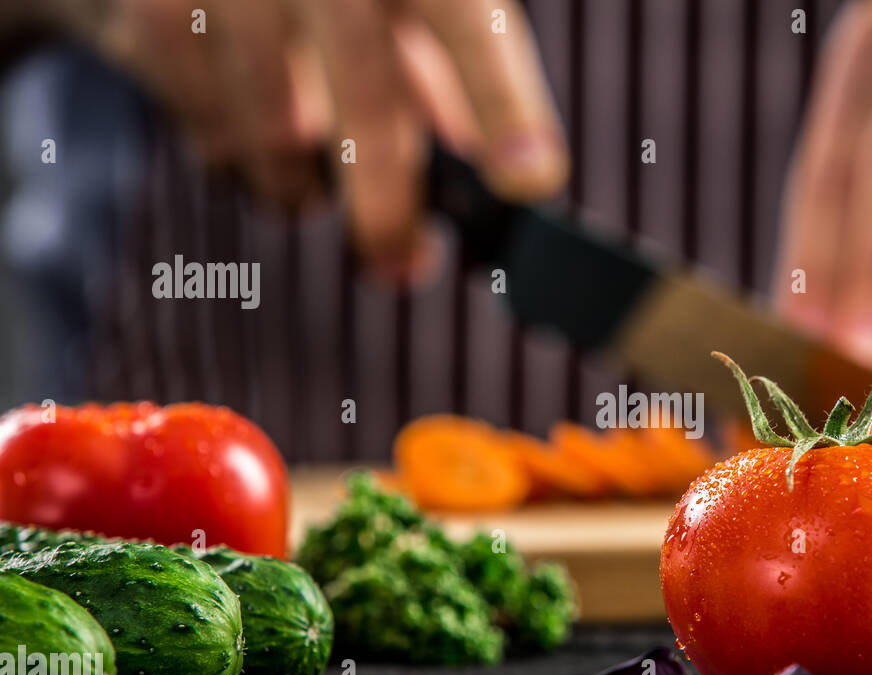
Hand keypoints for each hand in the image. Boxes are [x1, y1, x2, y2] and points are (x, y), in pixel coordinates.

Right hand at [57, 0, 567, 275]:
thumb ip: (451, 77)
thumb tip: (506, 176)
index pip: (470, 29)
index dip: (505, 107)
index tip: (530, 180)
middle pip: (367, 109)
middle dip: (386, 213)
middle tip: (396, 264)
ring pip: (275, 132)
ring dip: (298, 188)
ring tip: (306, 192)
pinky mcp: (154, 8)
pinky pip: (203, 127)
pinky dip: (229, 155)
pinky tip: (239, 137)